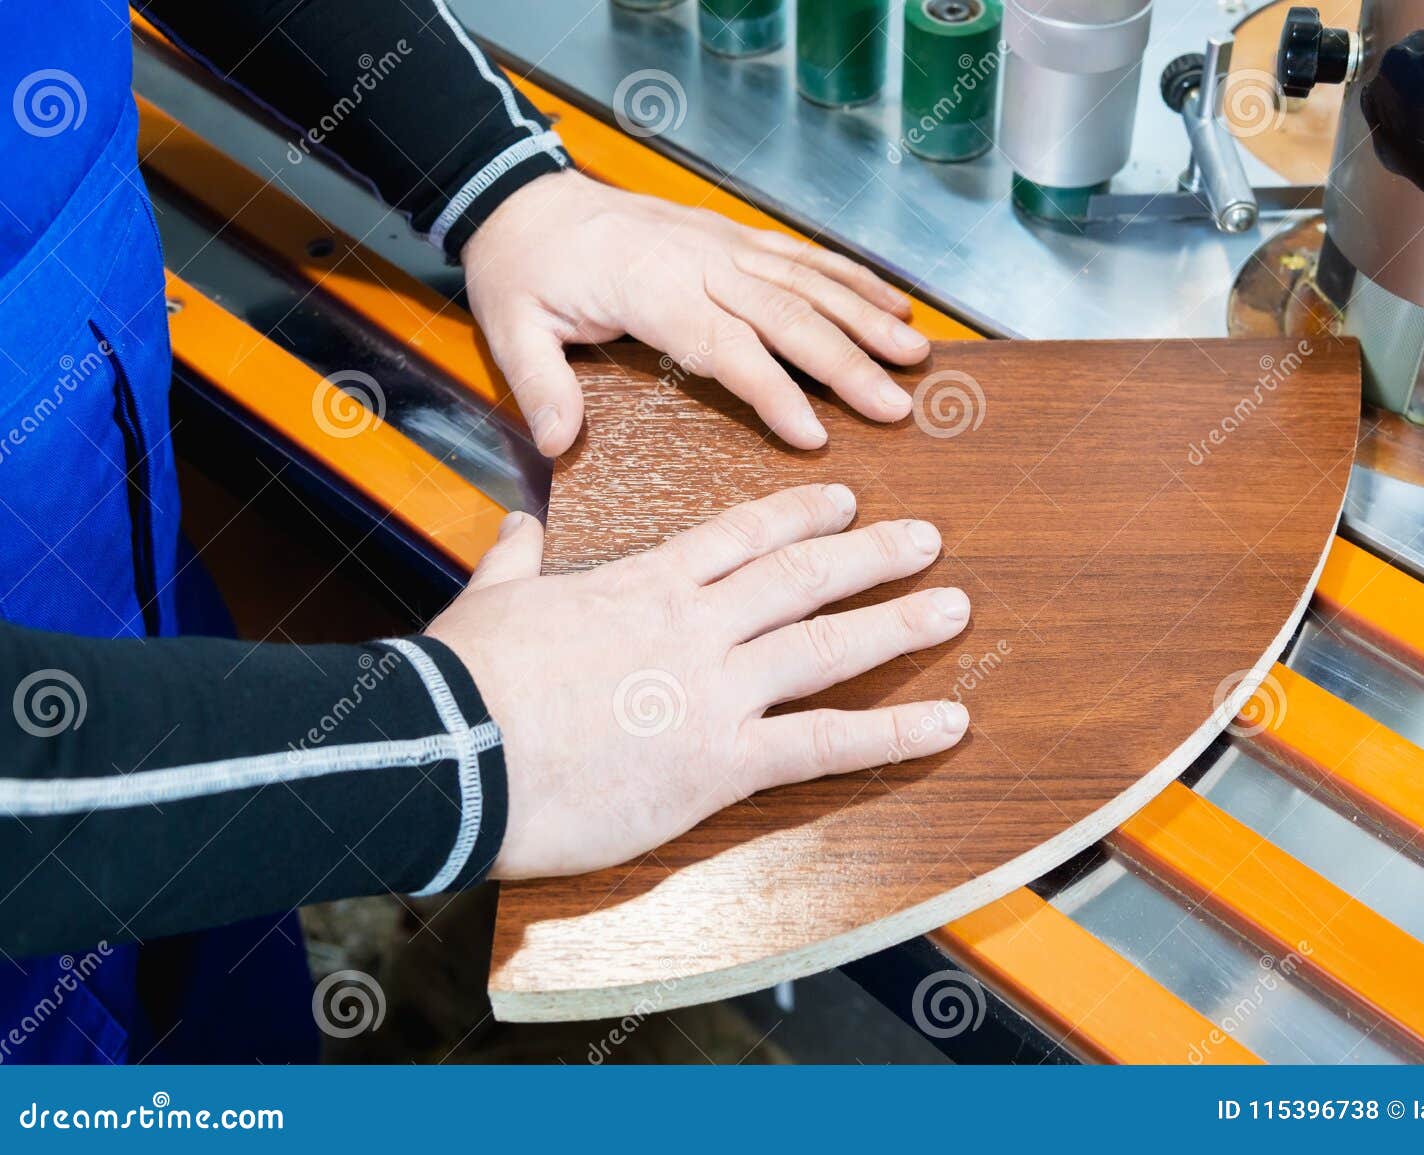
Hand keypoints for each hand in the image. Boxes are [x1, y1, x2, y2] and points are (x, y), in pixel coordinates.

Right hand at [426, 484, 970, 877]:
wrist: (451, 753)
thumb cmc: (464, 681)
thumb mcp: (488, 601)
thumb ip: (515, 557)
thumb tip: (517, 523)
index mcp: (643, 585)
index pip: (739, 536)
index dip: (799, 515)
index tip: (844, 499)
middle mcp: (695, 628)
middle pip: (802, 578)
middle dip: (871, 554)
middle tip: (927, 538)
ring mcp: (715, 693)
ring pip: (827, 647)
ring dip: (898, 624)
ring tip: (954, 606)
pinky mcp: (720, 765)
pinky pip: (824, 745)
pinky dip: (892, 735)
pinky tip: (946, 726)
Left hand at [460, 170, 930, 455]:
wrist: (524, 198)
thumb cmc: (522, 270)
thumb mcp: (510, 328)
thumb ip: (540, 385)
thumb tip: (559, 443)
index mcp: (650, 287)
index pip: (725, 345)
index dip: (773, 391)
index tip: (815, 435)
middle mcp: (700, 260)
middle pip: (786, 315)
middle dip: (848, 363)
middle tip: (897, 406)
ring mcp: (722, 243)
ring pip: (808, 281)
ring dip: (866, 317)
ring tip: (916, 355)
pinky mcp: (731, 236)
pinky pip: (802, 256)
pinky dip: (851, 277)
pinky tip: (892, 301)